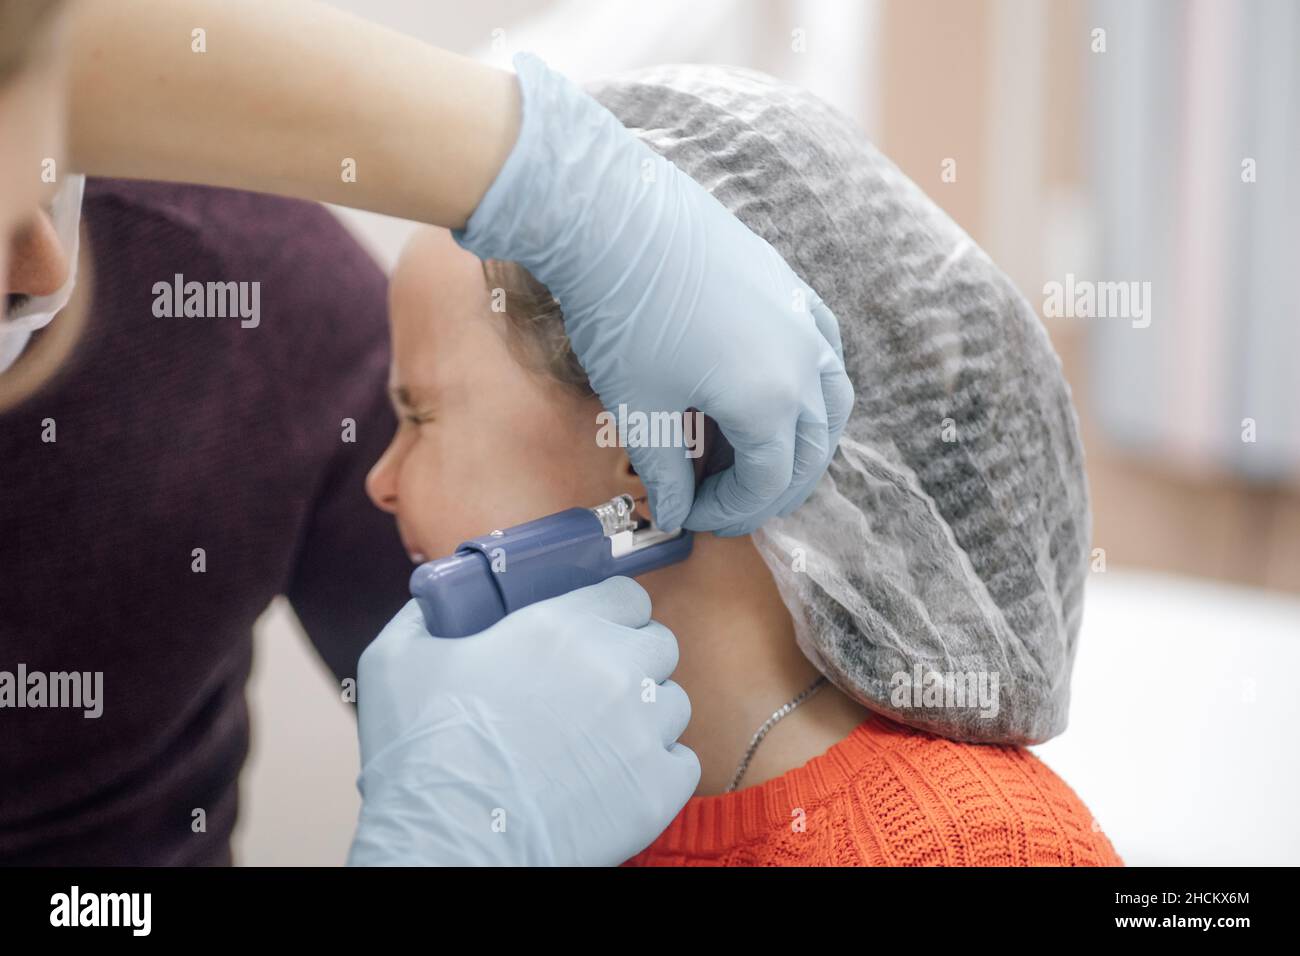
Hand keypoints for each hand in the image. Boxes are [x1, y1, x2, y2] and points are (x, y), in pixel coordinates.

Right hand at [347, 577, 697, 865]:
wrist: (447, 847)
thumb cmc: (420, 757)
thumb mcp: (396, 660)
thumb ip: (423, 615)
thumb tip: (434, 602)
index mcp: (561, 627)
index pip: (627, 595)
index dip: (610, 613)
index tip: (593, 633)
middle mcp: (614, 669)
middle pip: (659, 644)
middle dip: (632, 659)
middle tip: (595, 687)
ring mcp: (642, 730)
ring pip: (673, 703)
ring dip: (645, 715)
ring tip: (600, 739)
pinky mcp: (657, 788)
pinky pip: (682, 762)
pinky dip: (655, 769)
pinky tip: (613, 779)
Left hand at [454, 52, 852, 535]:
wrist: (616, 221)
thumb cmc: (625, 318)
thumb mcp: (639, 409)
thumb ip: (665, 471)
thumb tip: (673, 514)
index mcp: (770, 404)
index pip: (768, 484)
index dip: (733, 511)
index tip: (693, 513)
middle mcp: (804, 365)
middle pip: (809, 451)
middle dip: (770, 487)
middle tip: (727, 499)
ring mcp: (803, 320)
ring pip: (831, 401)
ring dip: (803, 441)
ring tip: (761, 455)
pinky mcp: (789, 287)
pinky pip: (824, 348)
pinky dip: (814, 384)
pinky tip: (783, 387)